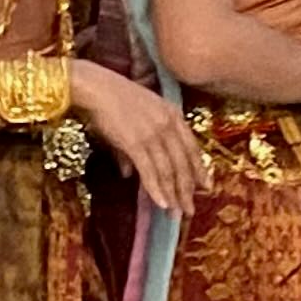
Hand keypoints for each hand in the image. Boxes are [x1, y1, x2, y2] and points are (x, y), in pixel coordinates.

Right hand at [70, 71, 206, 213]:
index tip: (206, 186)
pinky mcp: (136, 143)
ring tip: (176, 213)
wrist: (95, 86)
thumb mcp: (136, 116)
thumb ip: (137, 144)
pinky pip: (151, 171)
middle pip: (183, 163)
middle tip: (190, 209)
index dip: (199, 169)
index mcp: (173, 114)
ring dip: (174, 195)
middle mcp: (168, 125)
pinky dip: (157, 190)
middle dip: (188, 189)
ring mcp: (154, 134)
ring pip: (169, 170)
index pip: (192, 147)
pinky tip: (161, 204)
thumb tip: (128, 172)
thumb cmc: (112, 99)